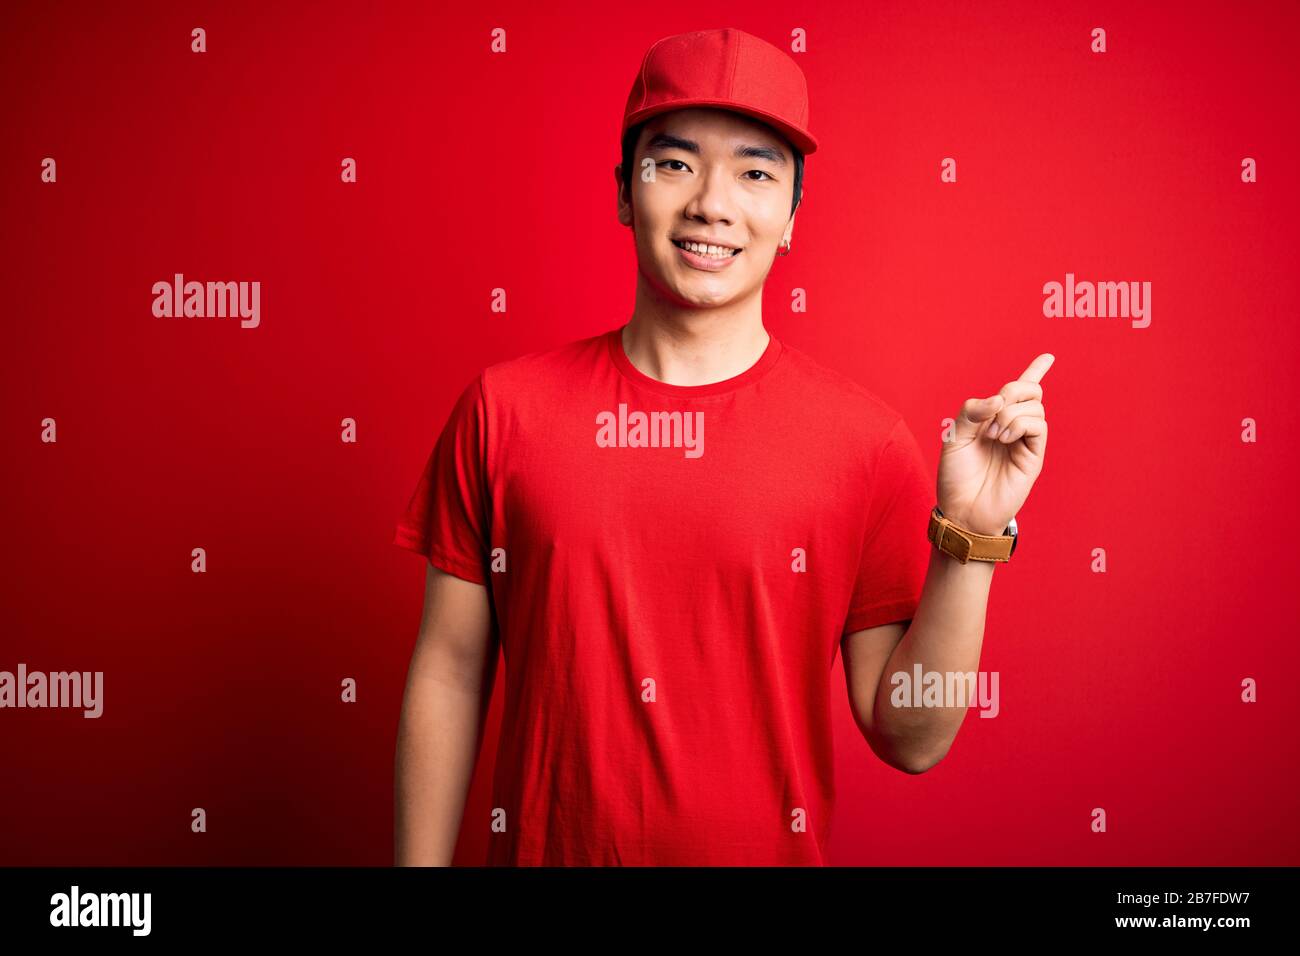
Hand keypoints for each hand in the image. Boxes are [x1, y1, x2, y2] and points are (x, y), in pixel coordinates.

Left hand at [936, 353, 1053, 535]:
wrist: (961, 508)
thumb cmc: (956, 476)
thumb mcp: (954, 437)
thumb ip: (971, 411)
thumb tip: (999, 398)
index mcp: (994, 420)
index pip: (1017, 393)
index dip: (1034, 372)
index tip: (1048, 357)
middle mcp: (1012, 427)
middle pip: (1030, 391)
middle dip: (1014, 389)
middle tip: (995, 409)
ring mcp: (1024, 441)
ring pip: (1035, 407)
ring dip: (1010, 413)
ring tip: (993, 435)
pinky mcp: (1033, 456)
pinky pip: (1039, 426)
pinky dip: (1020, 424)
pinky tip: (1003, 438)